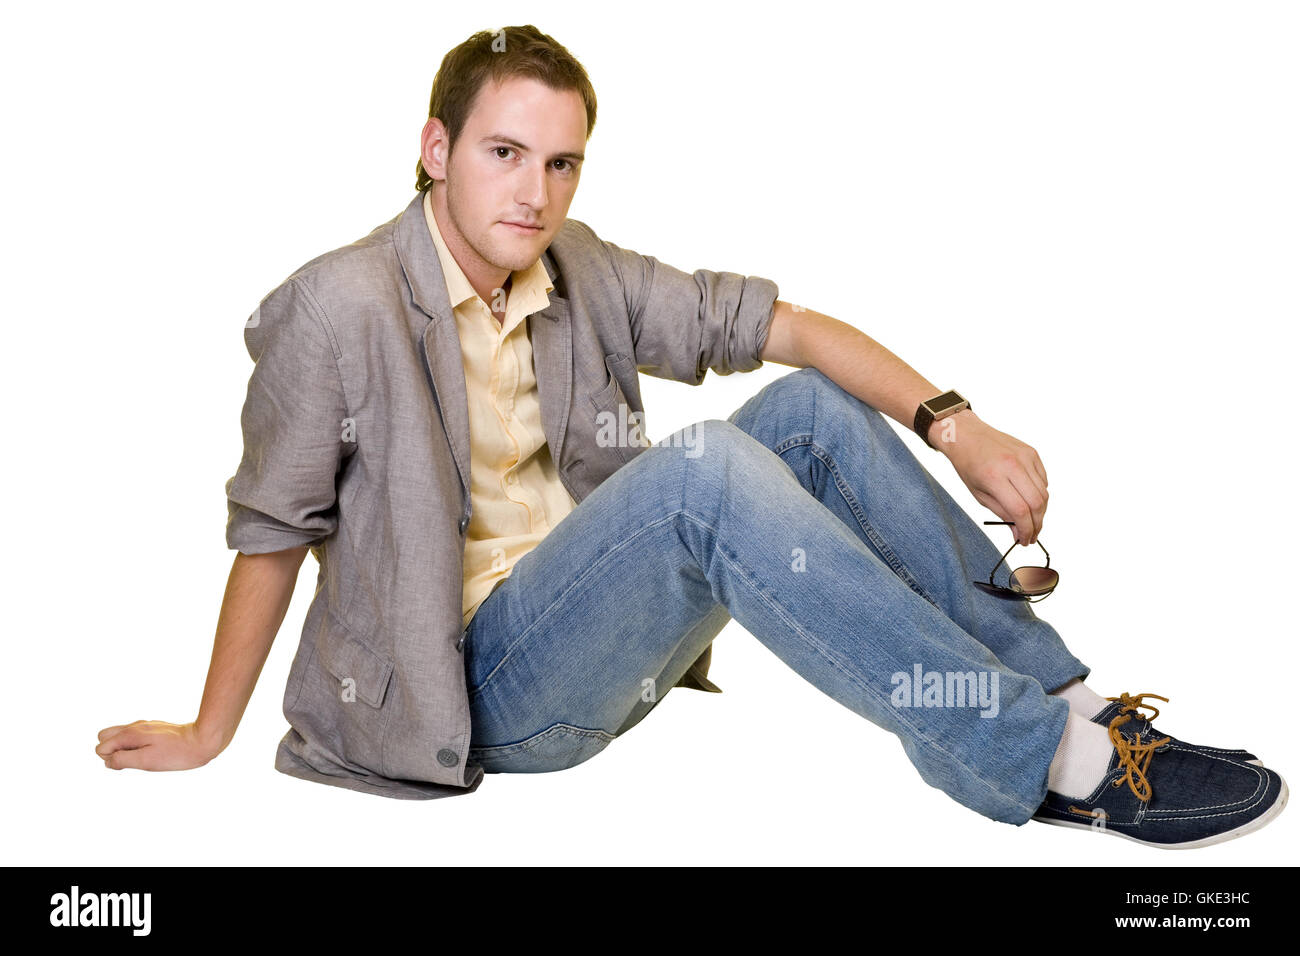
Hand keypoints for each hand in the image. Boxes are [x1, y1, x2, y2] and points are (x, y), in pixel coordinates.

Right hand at [96, 720, 222, 771]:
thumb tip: (108, 761)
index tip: (131, 762)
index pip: (100, 747)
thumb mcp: (146, 761)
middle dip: (111, 751)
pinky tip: (152, 751)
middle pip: (104, 737)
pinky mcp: (153, 729)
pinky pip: (133, 737)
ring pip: (118, 736)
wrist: (202, 740)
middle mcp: (134, 726)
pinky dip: (135, 746)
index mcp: (130, 733)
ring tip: (144, 756)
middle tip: (133, 759)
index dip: (110, 760)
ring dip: (123, 749)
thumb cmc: (175, 753)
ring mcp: (144, 726)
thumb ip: (122, 760)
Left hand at [932, 409, 1047, 545]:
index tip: (1025, 541)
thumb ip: (1002, 513)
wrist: (968, 435)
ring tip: (1030, 519)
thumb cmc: (969, 465)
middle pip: (1037, 503)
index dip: (1026, 530)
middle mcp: (1013, 465)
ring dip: (1040, 511)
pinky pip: (1043, 479)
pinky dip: (1040, 493)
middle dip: (1037, 524)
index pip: (1020, 511)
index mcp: (994, 477)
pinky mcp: (1032, 452)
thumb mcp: (979, 494)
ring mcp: (1025, 457)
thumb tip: (1019, 533)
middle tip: (1032, 535)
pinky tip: (1029, 499)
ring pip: (1044, 492)